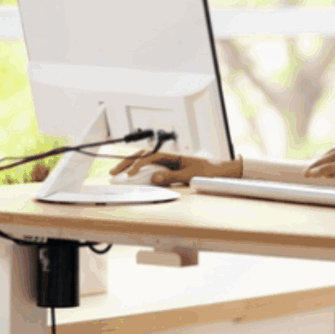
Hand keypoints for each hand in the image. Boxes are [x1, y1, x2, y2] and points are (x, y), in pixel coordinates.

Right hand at [108, 151, 238, 186]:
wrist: (221, 171)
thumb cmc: (208, 171)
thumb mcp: (191, 175)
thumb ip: (172, 177)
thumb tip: (154, 178)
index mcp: (173, 156)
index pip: (150, 157)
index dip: (138, 165)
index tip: (130, 175)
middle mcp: (167, 157)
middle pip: (142, 156)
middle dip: (126, 163)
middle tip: (113, 173)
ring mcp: (166, 163)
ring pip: (143, 161)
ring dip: (129, 166)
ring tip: (116, 174)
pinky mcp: (167, 170)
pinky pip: (149, 169)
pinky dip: (137, 172)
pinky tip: (129, 178)